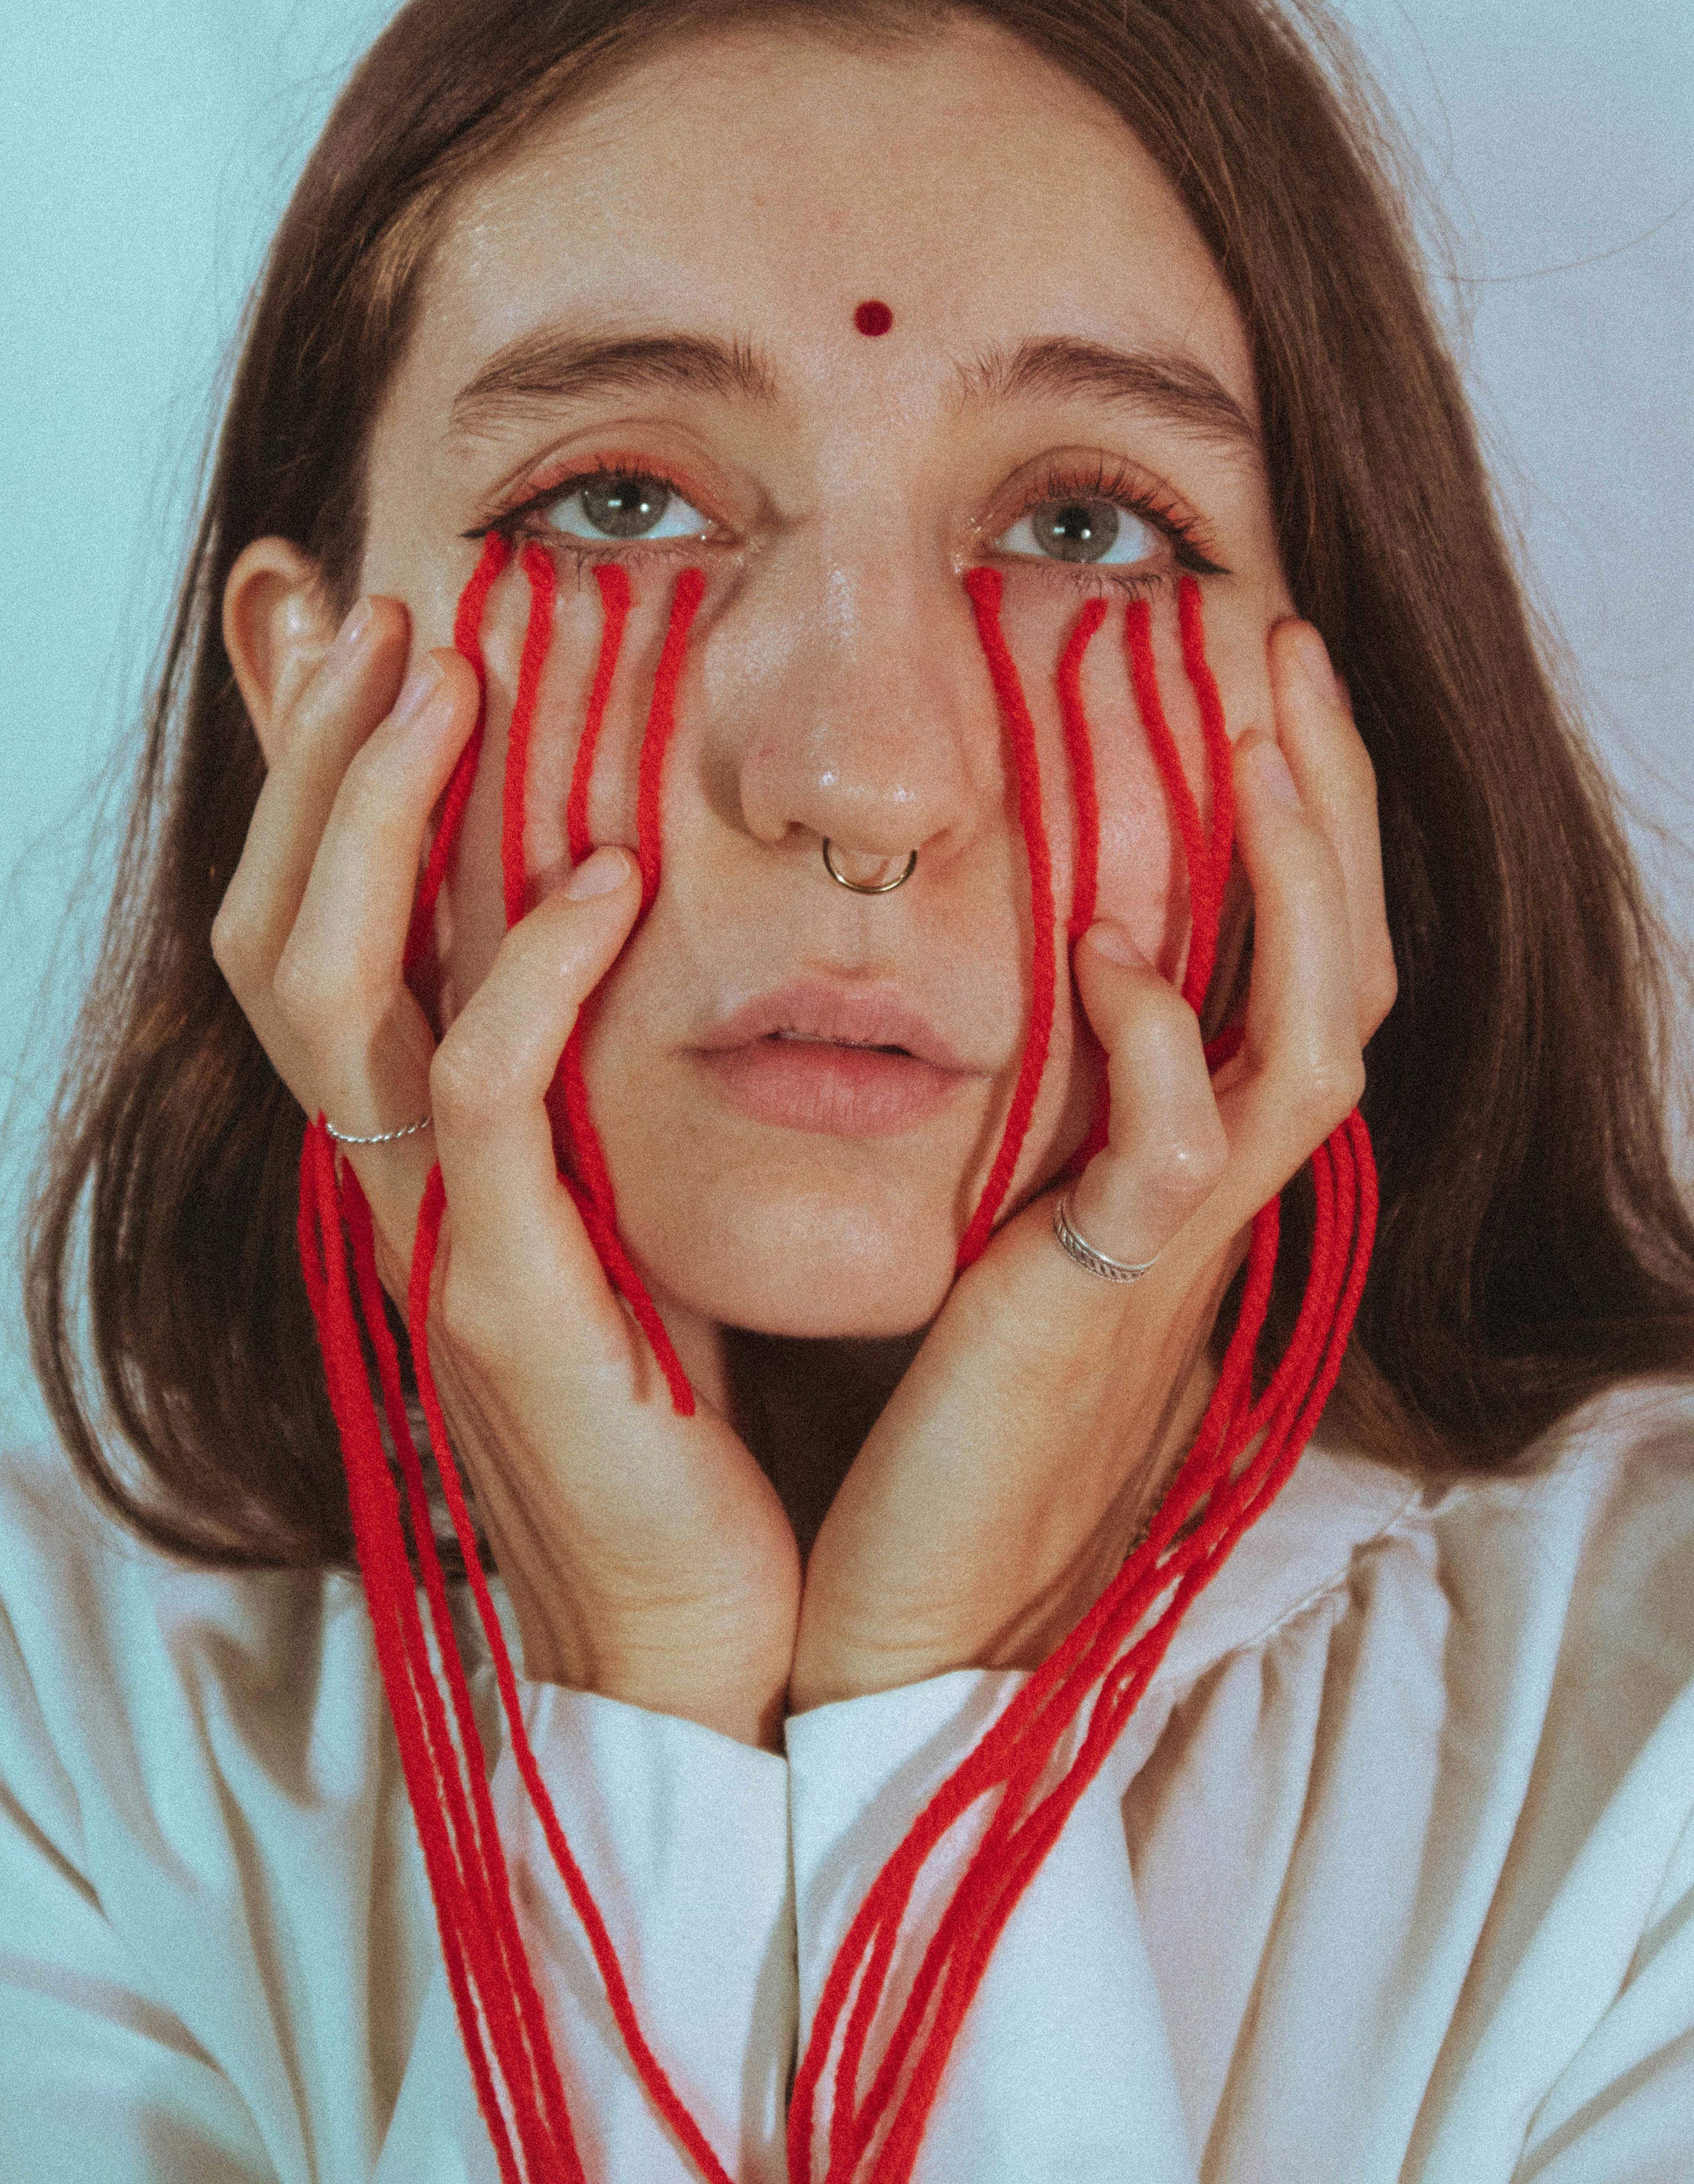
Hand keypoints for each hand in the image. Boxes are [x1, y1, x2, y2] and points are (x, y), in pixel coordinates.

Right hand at [212, 597, 801, 1749]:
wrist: (697, 1624)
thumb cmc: (685, 1402)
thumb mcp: (626, 1199)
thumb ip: (601, 1074)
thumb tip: (627, 921)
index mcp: (415, 1150)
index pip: (302, 926)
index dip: (290, 771)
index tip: (315, 609)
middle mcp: (388, 1179)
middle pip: (274, 933)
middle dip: (313, 758)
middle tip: (381, 610)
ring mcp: (429, 1236)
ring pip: (327, 990)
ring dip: (369, 817)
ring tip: (444, 673)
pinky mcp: (507, 1298)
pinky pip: (480, 1102)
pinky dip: (526, 975)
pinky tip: (601, 880)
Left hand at [788, 618, 1395, 1712]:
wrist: (919, 1601)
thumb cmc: (935, 1413)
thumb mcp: (992, 1223)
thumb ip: (1021, 1112)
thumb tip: (1005, 979)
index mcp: (1176, 1163)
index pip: (1274, 962)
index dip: (1289, 823)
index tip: (1246, 684)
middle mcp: (1209, 1190)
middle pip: (1336, 968)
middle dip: (1325, 804)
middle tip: (1287, 654)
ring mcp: (1180, 1246)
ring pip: (1310, 1038)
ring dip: (1299, 884)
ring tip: (1263, 738)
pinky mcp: (1107, 1299)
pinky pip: (1184, 1157)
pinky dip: (1168, 1051)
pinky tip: (1121, 962)